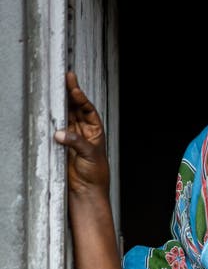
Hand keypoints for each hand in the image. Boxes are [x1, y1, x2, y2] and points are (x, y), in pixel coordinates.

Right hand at [54, 71, 109, 194]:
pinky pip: (57, 128)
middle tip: (65, 77)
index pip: (89, 110)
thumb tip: (60, 133)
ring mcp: (72, 137)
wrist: (86, 192)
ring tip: (56, 87)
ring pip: (66, 115)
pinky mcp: (62, 144)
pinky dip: (53, 118)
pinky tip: (50, 108)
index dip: (81, 98)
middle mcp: (84, 132)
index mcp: (96, 132)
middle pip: (76, 108)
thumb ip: (76, 142)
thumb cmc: (95, 175)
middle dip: (71, 93)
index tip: (74, 87)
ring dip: (61, 102)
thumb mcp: (90, 155)